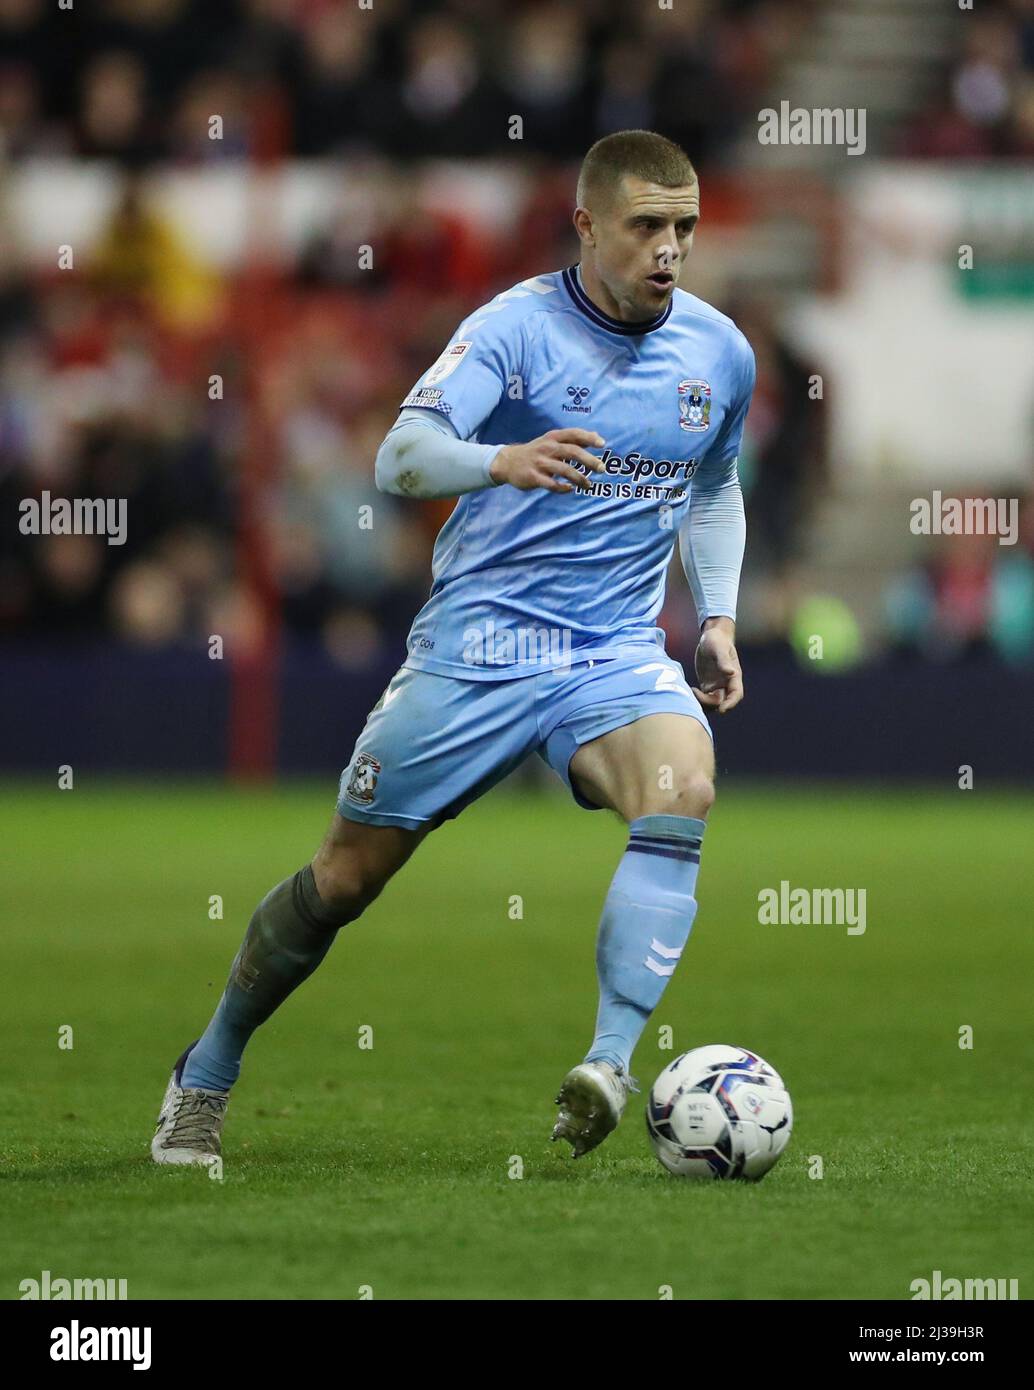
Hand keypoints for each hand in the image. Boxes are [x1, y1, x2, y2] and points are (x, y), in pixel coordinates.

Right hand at [490, 428, 605, 492]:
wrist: (507, 462)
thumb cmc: (535, 451)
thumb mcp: (551, 440)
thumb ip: (572, 439)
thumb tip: (596, 436)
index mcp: (553, 437)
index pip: (574, 434)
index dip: (589, 438)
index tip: (602, 444)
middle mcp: (547, 448)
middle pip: (572, 452)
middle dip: (589, 460)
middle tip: (602, 468)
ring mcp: (540, 463)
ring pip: (564, 470)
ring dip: (579, 478)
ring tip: (588, 485)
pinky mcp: (534, 477)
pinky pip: (551, 484)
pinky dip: (562, 488)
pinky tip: (570, 489)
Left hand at [692, 616, 742, 713]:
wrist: (710, 638)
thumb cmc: (717, 640)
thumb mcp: (718, 648)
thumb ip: (723, 660)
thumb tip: (730, 672)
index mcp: (734, 676)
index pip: (736, 694)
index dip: (731, 704)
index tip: (721, 709)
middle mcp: (726, 684)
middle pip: (723, 702)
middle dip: (711, 704)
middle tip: (696, 693)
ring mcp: (717, 686)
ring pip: (712, 704)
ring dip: (703, 703)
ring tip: (691, 690)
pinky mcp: (707, 686)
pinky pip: (704, 699)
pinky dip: (697, 699)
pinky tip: (690, 689)